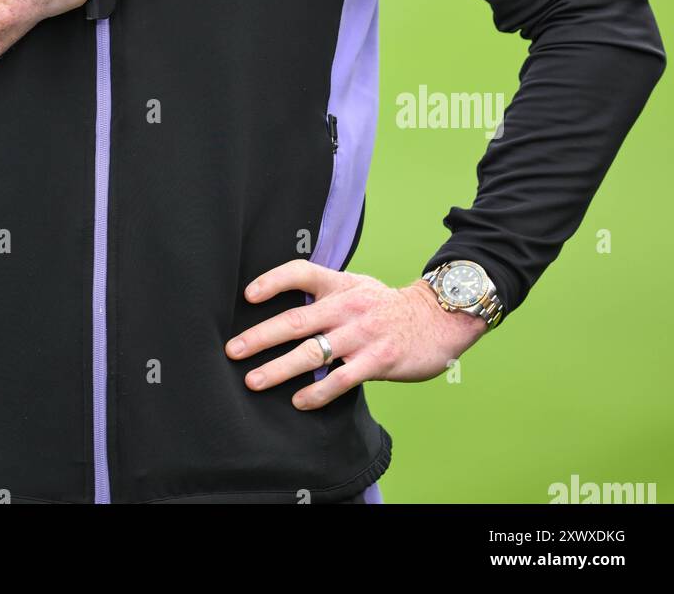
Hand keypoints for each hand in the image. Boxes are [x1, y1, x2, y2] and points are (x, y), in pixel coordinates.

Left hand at [224, 261, 488, 409]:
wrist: (440, 319)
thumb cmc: (389, 306)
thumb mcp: (358, 286)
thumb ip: (326, 293)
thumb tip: (286, 307)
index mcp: (341, 284)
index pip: (302, 272)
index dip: (273, 280)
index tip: (247, 295)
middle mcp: (348, 306)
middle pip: (297, 320)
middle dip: (260, 336)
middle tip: (233, 350)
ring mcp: (362, 334)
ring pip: (313, 353)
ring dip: (279, 368)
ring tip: (254, 380)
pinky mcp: (378, 360)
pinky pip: (341, 379)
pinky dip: (318, 392)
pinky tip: (299, 401)